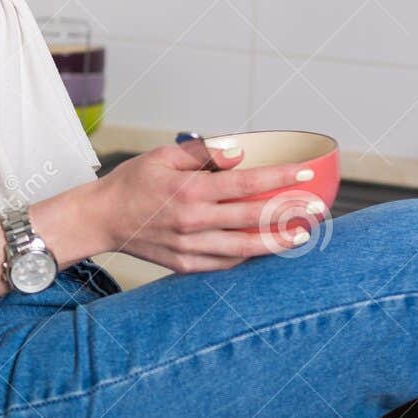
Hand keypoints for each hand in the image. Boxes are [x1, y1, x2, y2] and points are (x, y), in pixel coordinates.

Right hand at [92, 142, 328, 273]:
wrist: (100, 218)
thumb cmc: (131, 183)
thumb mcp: (162, 155)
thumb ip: (203, 153)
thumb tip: (240, 153)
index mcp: (189, 190)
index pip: (246, 184)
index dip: (279, 179)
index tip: (305, 173)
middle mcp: (193, 221)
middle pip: (254, 219)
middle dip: (290, 212)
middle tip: (317, 207)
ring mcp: (190, 247)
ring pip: (245, 248)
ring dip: (278, 242)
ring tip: (301, 234)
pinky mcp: (185, 264)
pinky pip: (225, 263)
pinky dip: (248, 256)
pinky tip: (263, 248)